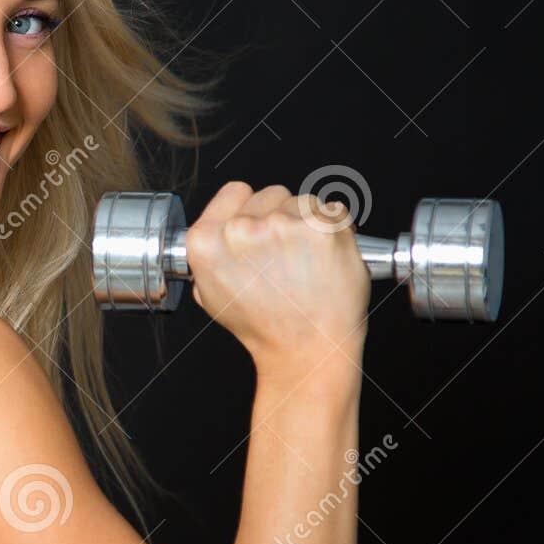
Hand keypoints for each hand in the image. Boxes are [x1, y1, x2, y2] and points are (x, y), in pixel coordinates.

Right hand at [183, 181, 369, 375]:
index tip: (262, 228)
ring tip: (308, 264)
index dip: (251, 210)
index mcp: (207, 241)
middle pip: (271, 194)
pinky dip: (337, 231)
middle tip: (287, 257)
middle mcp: (241, 229)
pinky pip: (333, 211)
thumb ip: (212, 255)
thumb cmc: (266, 329)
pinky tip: (326, 260)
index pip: (235, 191)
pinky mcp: (321, 227)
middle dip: (281, 219)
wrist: (305, 351)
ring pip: (303, 202)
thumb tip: (222, 231)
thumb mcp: (213, 295)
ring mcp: (282, 225)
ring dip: (309, 225)